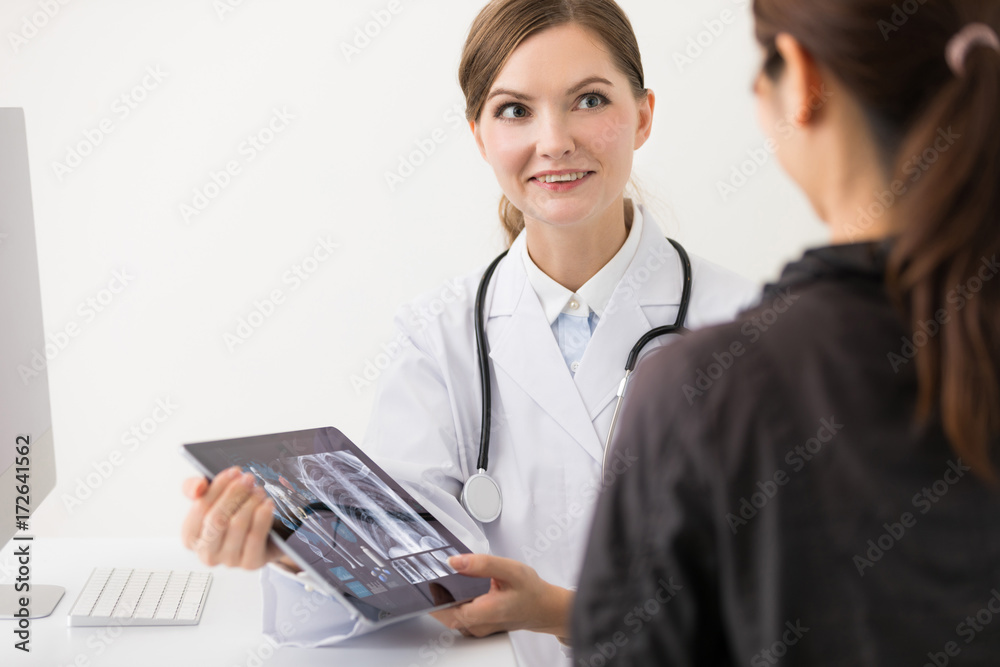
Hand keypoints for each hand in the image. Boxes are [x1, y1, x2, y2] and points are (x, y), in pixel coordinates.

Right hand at [180, 467, 297, 570]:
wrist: (263, 536)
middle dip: (235, 494)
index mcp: (191, 537)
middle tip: (249, 478)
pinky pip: (255, 537)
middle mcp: (206, 553)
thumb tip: (198, 486)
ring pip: (237, 526)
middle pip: (217, 519)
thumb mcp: (212, 499)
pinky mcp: (250, 563)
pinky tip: (268, 504)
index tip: (234, 471)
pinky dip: (262, 517)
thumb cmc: (232, 515)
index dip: (217, 488)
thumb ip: (195, 488)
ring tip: (259, 490)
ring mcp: (229, 561)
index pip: (199, 509)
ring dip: (250, 503)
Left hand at [430, 554, 573, 640]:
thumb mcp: (510, 570)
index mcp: (486, 612)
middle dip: (435, 594)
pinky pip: (456, 615)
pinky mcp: (475, 626)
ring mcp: (475, 628)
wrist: (542, 607)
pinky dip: (451, 602)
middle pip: (444, 613)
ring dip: (442, 598)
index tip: (426, 579)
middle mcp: (477, 625)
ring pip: (448, 615)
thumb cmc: (530, 590)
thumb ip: (482, 564)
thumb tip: (454, 562)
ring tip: (443, 578)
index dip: (433, 596)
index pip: (446, 610)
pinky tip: (455, 588)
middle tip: (432, 573)